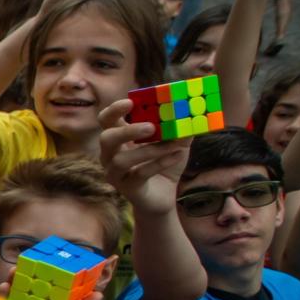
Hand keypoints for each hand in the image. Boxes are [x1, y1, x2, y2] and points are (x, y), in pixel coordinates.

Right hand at [97, 98, 189, 213]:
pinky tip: (177, 156)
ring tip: (172, 144)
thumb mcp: (175, 142)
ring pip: (121, 160)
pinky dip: (159, 163)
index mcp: (119, 138)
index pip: (106, 120)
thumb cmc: (164, 165)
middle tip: (150, 127)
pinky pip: (140, 174)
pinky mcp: (127, 188)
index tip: (130, 102)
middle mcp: (111, 155)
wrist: (163, 197)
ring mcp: (116, 173)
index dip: (114, 110)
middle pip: (106, 139)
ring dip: (149, 150)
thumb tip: (193, 109)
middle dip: (127, 131)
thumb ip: (180, 126)